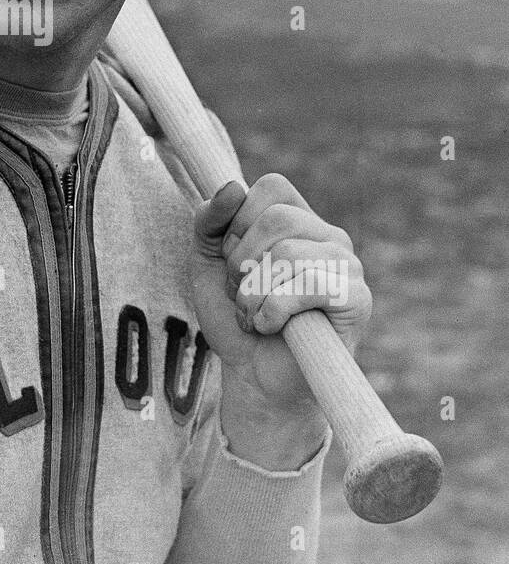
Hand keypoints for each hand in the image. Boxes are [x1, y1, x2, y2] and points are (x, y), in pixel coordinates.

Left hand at [189, 174, 372, 416]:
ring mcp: (347, 266)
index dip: (239, 221)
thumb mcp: (206, 263)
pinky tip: (271, 327)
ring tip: (253, 315)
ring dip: (252, 294)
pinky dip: (272, 311)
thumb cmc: (234, 317)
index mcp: (299, 219)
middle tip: (240, 293)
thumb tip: (232, 186)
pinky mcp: (357, 299)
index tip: (231, 260)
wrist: (253, 376)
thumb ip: (208, 220)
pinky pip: (307, 285)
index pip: (272, 186)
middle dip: (241, 262)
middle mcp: (328, 236)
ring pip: (288, 254)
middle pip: (277, 218)